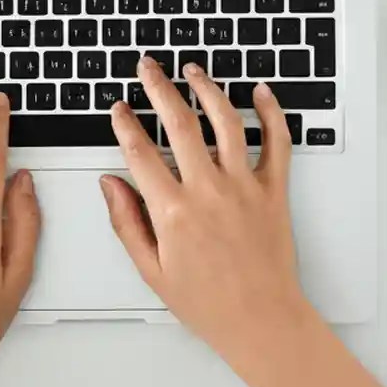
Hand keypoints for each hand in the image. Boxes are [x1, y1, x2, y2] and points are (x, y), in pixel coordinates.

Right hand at [102, 57, 386, 386]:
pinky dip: (271, 113)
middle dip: (159, 88)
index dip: (125, 125)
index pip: (140, 153)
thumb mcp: (151, 270)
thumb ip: (127, 222)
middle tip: (149, 68)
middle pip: (179, 124)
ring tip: (193, 70)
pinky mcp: (274, 191)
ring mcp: (244, 187)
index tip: (119, 108)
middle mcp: (208, 191)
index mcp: (173, 212)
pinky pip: (277, 142)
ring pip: (225, 122)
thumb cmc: (208, 303)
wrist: (260, 319)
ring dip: (207, 89)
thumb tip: (110, 183)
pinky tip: (261, 92)